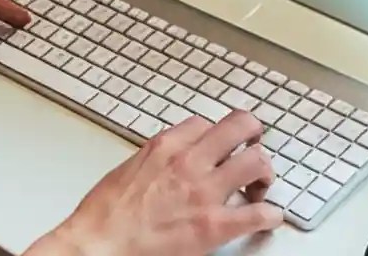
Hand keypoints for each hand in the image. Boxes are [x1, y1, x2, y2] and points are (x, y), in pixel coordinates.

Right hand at [27, 112, 284, 255]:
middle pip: (240, 126)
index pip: (206, 123)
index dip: (216, 135)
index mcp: (165, 146)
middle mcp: (189, 162)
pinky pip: (259, 213)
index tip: (220, 145)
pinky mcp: (214, 226)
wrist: (98, 246)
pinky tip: (267, 218)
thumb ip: (157, 159)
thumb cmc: (104, 216)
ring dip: (263, 173)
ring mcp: (205, 193)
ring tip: (258, 185)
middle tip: (253, 149)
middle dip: (252, 135)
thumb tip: (172, 160)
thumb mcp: (128, 169)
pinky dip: (269, 215)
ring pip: (257, 161)